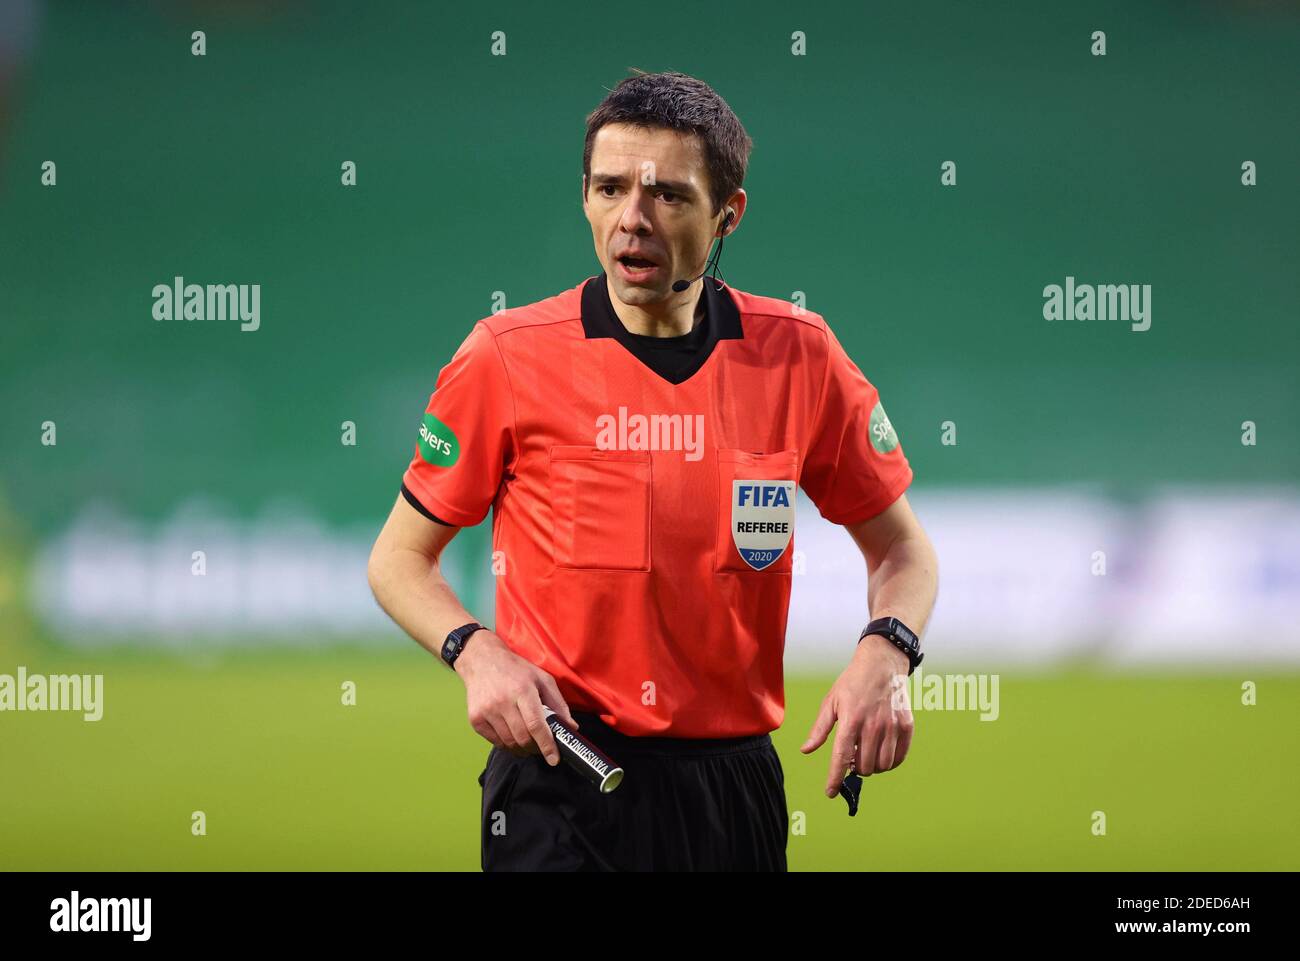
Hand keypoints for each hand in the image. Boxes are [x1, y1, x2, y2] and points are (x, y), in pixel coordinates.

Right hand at [454, 629, 580, 765]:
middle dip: (536, 748)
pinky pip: (495, 742)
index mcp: (523, 690)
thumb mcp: (542, 679)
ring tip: (528, 742)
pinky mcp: (475, 719)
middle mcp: (503, 701)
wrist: (481, 661)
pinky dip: (507, 744)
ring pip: (509, 743)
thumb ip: (558, 704)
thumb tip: (571, 727)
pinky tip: (512, 735)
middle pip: (523, 738)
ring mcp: (487, 711)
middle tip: (541, 747)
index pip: (536, 724)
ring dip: (522, 748)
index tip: (554, 759)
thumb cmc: (516, 670)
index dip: (546, 745)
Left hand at [800, 634, 914, 797]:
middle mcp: (873, 725)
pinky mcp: (906, 726)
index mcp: (850, 719)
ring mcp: (892, 726)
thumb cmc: (852, 683)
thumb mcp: (830, 702)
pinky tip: (882, 754)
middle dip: (854, 768)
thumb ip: (820, 729)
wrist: (882, 664)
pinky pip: (898, 758)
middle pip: (863, 766)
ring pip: (881, 765)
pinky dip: (889, 763)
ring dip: (872, 767)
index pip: (841, 757)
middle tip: (852, 757)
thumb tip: (806, 750)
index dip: (834, 779)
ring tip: (866, 753)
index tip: (830, 793)